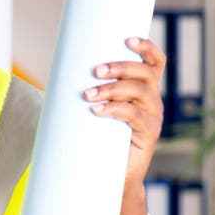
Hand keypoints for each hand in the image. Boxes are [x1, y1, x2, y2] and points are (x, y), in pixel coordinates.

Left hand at [83, 37, 165, 214]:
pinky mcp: (148, 134)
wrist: (108, 174)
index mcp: (142, 88)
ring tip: (88, 95)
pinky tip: (97, 110)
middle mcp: (152, 99)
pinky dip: (114, 109)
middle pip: (144, 72)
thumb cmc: (97, 136)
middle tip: (95, 71)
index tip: (127, 39)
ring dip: (111, 88)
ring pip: (138, 91)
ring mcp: (153, 116)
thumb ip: (89, 88)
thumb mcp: (94, 107)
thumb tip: (60, 65)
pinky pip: (134, 114)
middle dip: (119, 67)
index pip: (154, 62)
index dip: (146, 47)